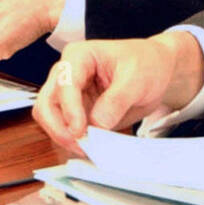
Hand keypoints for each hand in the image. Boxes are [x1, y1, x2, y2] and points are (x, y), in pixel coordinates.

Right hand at [33, 31, 203, 152]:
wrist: (157, 70)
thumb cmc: (146, 63)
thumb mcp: (137, 78)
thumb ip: (116, 101)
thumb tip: (98, 124)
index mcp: (79, 56)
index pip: (64, 84)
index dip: (69, 110)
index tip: (80, 131)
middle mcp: (67, 74)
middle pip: (46, 104)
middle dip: (58, 128)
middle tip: (79, 145)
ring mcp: (70, 95)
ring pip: (49, 119)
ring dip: (63, 137)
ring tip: (87, 148)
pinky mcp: (77, 112)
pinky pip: (65, 129)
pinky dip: (73, 141)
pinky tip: (89, 148)